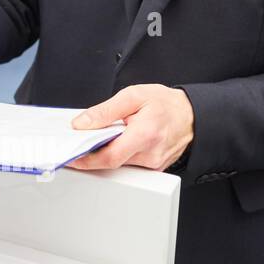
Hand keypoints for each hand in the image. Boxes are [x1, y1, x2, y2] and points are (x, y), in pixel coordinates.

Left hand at [68, 84, 193, 171]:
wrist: (192, 115)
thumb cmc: (166, 104)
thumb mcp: (133, 96)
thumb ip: (105, 111)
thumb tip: (82, 123)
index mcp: (145, 134)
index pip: (109, 156)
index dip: (86, 159)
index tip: (71, 157)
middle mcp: (150, 154)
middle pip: (112, 161)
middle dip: (93, 152)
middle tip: (81, 141)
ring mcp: (154, 163)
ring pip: (120, 163)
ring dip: (107, 151)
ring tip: (106, 135)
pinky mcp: (154, 167)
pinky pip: (130, 163)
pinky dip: (119, 153)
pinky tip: (119, 141)